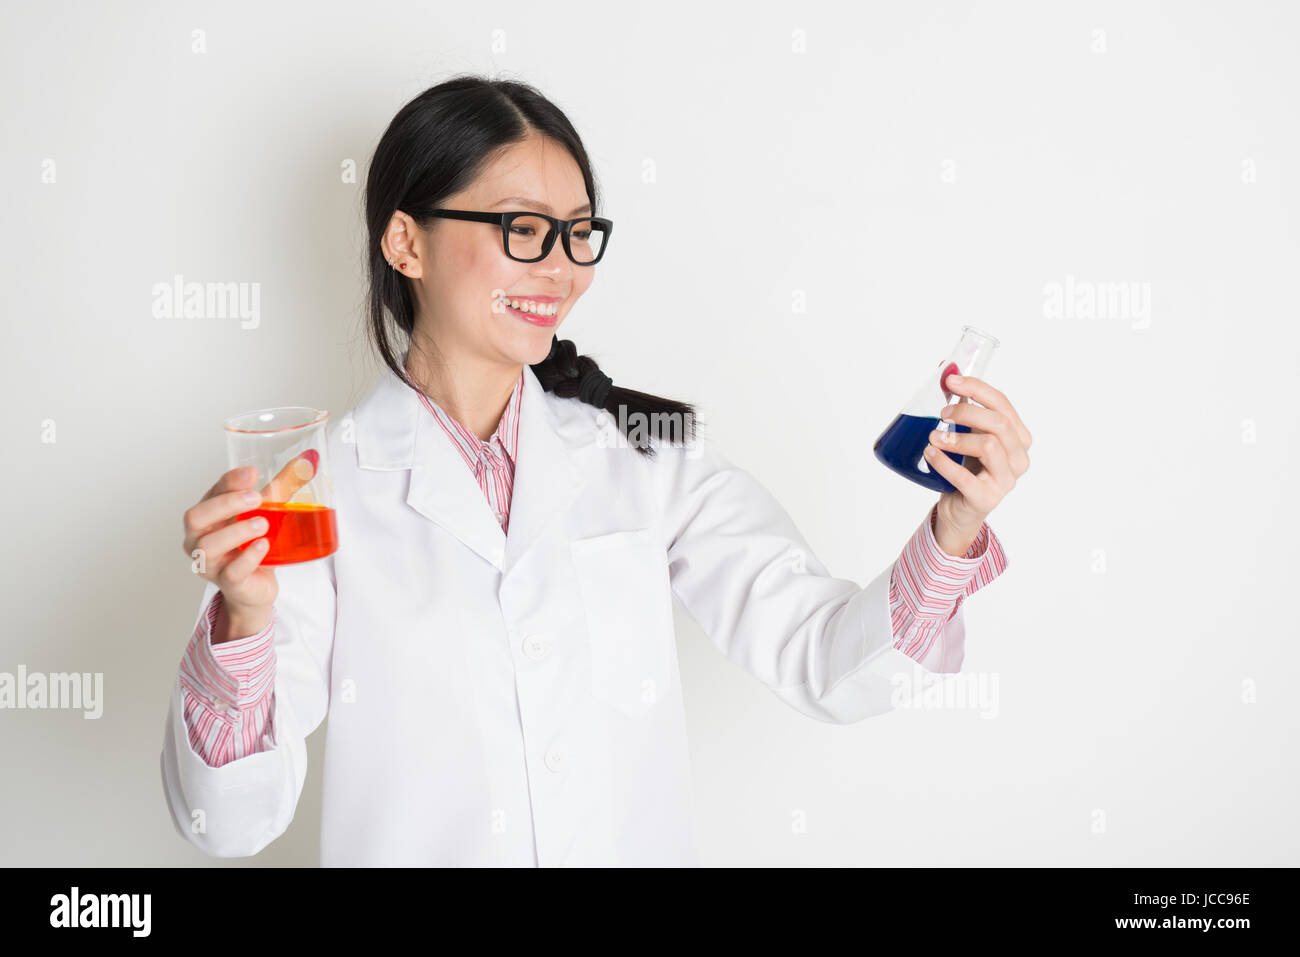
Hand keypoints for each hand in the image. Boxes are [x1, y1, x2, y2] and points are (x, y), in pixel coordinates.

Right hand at [181, 455, 317, 613]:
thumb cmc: (253, 546)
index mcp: (208, 516)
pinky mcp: (228, 583)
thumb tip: (308, 460)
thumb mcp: (266, 512)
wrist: (256, 587)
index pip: (211, 492)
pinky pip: (231, 571)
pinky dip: (247, 557)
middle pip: (196, 517)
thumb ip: (281, 488)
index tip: (252, 473)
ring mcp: (210, 563)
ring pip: (209, 545)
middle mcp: (200, 538)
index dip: (229, 481)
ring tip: (263, 523)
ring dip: (237, 531)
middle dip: (225, 504)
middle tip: (256, 498)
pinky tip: (263, 546)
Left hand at [923, 374, 1031, 541]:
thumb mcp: (968, 434)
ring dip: (956, 437)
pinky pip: (965, 477)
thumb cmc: (966, 466)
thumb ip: (963, 405)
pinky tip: (930, 454)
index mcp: (1019, 437)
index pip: (1003, 404)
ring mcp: (1006, 480)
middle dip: (968, 411)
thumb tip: (946, 370)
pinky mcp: (987, 498)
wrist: (959, 508)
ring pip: (988, 446)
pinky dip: (944, 462)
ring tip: (933, 436)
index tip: (951, 380)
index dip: (977, 388)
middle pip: (999, 423)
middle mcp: (1019, 457)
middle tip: (943, 412)